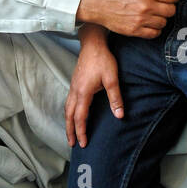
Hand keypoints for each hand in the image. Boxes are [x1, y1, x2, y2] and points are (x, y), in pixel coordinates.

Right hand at [65, 28, 122, 147]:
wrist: (92, 44)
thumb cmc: (102, 60)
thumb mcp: (112, 79)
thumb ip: (115, 98)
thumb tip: (119, 115)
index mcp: (83, 92)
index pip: (80, 117)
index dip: (81, 131)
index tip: (82, 143)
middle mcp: (75, 91)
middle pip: (69, 115)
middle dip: (70, 131)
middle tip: (71, 143)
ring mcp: (73, 86)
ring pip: (67, 108)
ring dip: (68, 122)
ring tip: (70, 132)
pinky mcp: (75, 82)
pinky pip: (68, 101)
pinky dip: (69, 112)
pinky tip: (74, 113)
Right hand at [76, 0, 178, 36]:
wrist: (97, 4)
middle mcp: (146, 7)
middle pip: (171, 11)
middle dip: (168, 7)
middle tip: (163, 6)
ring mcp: (141, 20)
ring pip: (164, 23)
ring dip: (161, 19)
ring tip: (155, 15)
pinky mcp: (135, 30)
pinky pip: (155, 33)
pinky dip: (155, 29)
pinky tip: (150, 23)